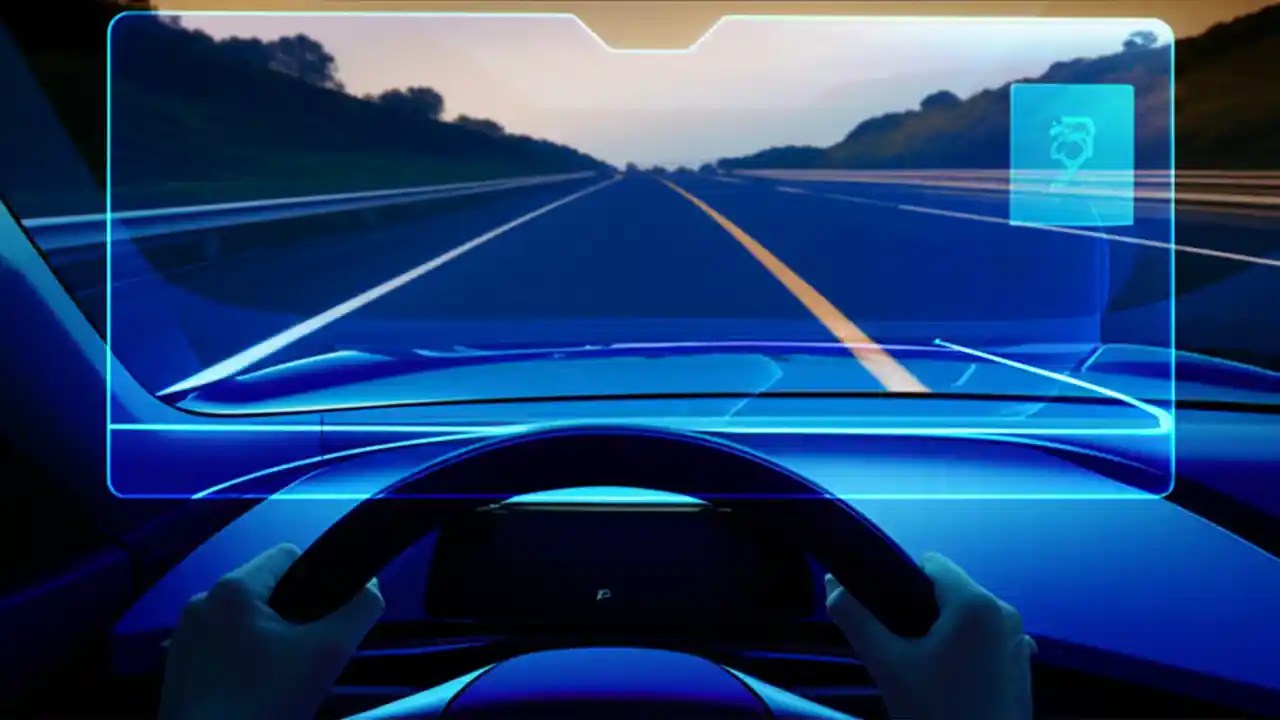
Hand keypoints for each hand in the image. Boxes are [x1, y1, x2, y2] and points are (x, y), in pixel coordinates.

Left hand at [159, 543, 383, 719]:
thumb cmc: (265, 700)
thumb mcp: (327, 653)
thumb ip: (359, 609)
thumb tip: (370, 585)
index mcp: (232, 587)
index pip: (290, 556)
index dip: (318, 583)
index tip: (324, 625)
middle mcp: (201, 601)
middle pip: (268, 589)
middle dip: (293, 616)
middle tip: (306, 658)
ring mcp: (184, 634)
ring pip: (246, 618)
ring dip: (269, 638)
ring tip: (280, 678)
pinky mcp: (177, 665)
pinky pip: (223, 643)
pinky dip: (243, 658)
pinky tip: (253, 690)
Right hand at [825, 553, 1034, 719]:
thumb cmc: (936, 714)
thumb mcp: (887, 665)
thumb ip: (855, 618)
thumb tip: (832, 583)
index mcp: (976, 603)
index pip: (930, 564)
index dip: (901, 583)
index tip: (886, 618)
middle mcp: (1004, 613)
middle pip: (948, 591)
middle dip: (920, 612)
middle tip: (900, 651)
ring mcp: (1017, 640)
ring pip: (964, 617)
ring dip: (940, 633)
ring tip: (923, 671)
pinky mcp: (1021, 664)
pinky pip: (983, 639)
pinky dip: (962, 650)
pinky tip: (948, 683)